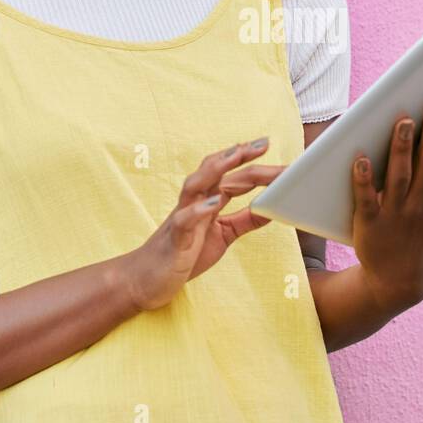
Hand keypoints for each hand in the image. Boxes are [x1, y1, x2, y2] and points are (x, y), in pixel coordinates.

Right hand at [125, 137, 283, 310]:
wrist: (144, 280)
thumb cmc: (183, 255)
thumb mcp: (223, 235)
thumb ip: (245, 220)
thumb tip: (273, 207)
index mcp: (208, 201)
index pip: (234, 176)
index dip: (256, 165)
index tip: (279, 155)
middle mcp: (195, 203)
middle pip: (216, 171)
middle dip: (239, 155)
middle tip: (264, 142)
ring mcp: (182, 217)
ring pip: (195, 184)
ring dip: (216, 168)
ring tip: (236, 155)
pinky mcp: (175, 238)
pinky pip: (184, 220)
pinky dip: (198, 210)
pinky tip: (214, 203)